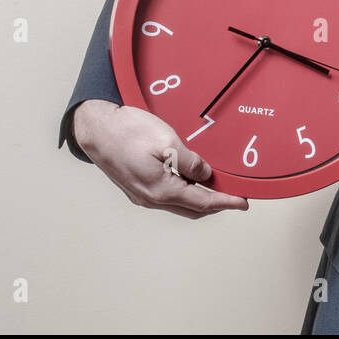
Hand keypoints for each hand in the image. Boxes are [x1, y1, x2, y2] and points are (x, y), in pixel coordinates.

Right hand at [72, 99, 248, 218]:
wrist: (94, 128)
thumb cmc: (127, 131)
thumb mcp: (167, 142)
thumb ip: (190, 162)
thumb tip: (205, 176)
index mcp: (161, 190)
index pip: (202, 202)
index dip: (226, 202)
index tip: (243, 203)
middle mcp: (150, 199)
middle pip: (192, 210)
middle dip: (215, 205)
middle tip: (234, 197)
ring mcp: (141, 196)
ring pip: (178, 205)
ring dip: (199, 200)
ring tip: (216, 188)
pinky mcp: (135, 188)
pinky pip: (166, 198)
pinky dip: (183, 194)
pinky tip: (190, 182)